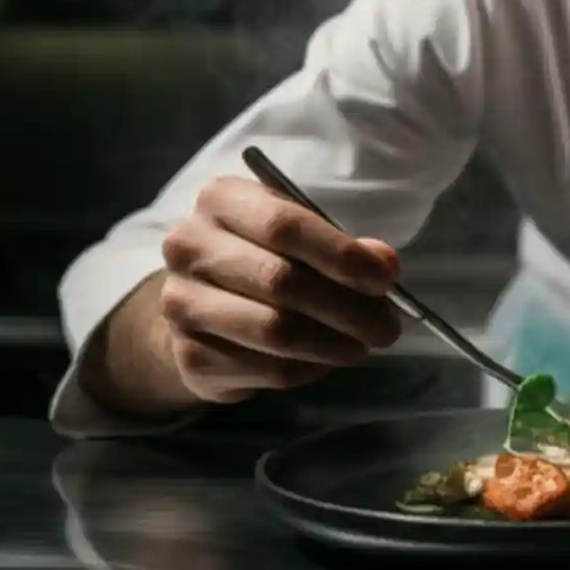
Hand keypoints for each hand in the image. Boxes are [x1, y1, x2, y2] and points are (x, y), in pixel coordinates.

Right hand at [156, 176, 401, 403]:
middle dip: (348, 309)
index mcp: (221, 200)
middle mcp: (189, 247)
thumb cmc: (266, 259)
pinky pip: (268, 369)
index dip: (342, 256)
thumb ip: (346, 249)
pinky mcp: (189, 355)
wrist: (202, 308)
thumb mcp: (305, 239)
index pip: (285, 227)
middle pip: (281, 281)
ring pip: (275, 331)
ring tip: (361, 346)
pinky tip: (324, 360)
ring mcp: (182, 303)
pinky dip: (309, 368)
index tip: (385, 282)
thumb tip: (385, 266)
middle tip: (387, 328)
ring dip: (333, 344)